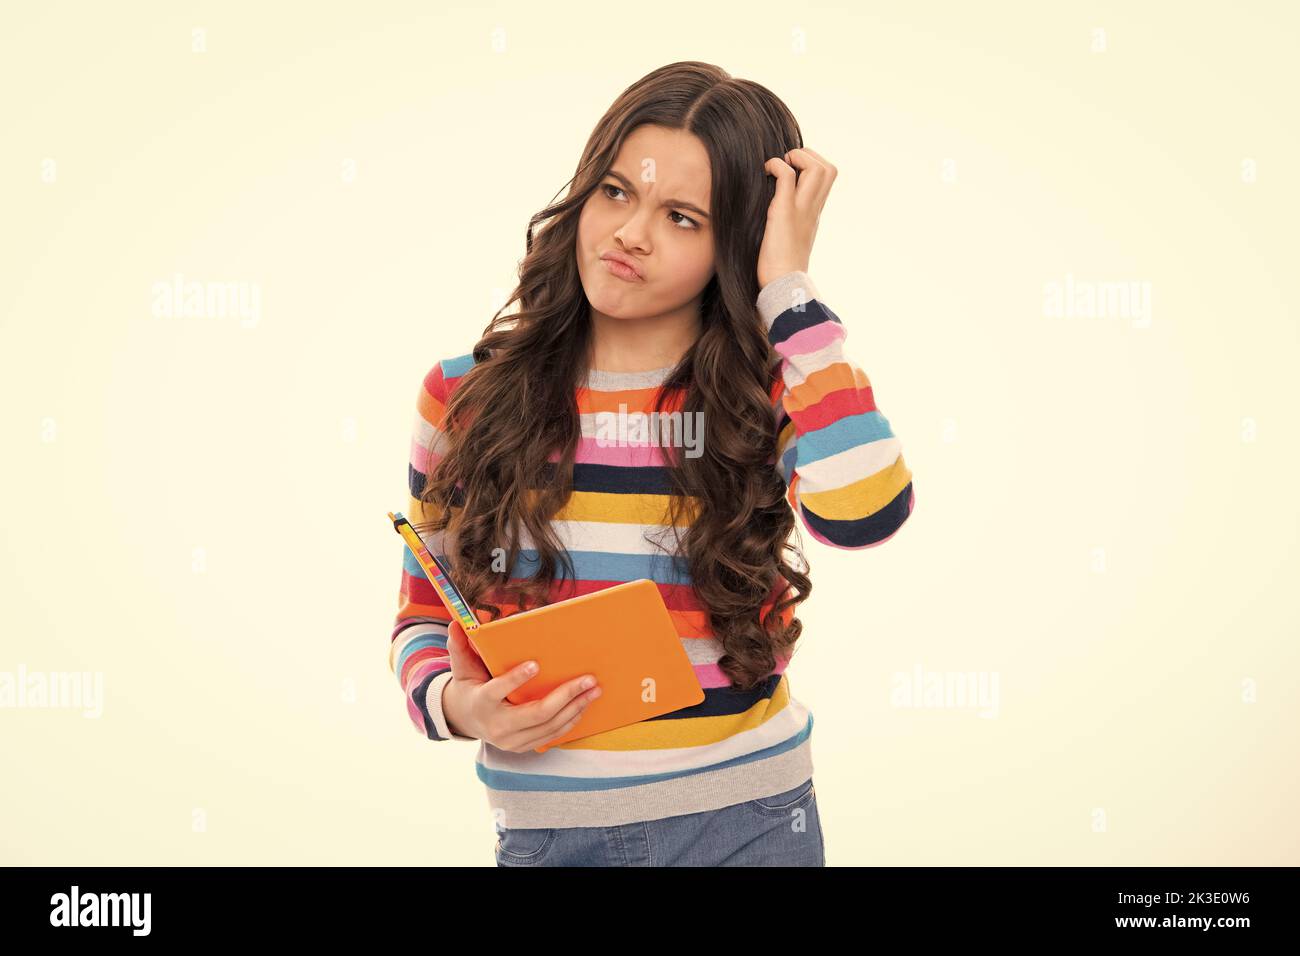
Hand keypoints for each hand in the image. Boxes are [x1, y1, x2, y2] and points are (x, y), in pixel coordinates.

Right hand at [441, 620, 602, 751]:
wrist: (465, 720)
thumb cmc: (470, 686)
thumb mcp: (462, 667)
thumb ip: (460, 647)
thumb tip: (456, 623)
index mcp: (481, 702)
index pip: (498, 691)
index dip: (516, 679)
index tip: (536, 664)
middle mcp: (497, 726)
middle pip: (536, 713)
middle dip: (566, 695)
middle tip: (588, 679)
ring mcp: (512, 741)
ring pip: (549, 726)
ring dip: (575, 707)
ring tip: (594, 690)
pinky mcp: (523, 747)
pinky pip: (552, 735)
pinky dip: (570, 720)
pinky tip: (584, 705)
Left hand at [757, 147, 837, 289]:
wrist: (783, 285)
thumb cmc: (781, 267)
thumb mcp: (791, 237)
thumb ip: (791, 220)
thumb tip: (775, 211)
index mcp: (815, 213)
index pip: (829, 177)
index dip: (813, 163)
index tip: (793, 169)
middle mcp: (813, 209)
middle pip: (829, 168)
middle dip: (809, 155)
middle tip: (787, 164)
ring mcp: (801, 210)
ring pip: (816, 168)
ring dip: (796, 157)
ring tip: (777, 167)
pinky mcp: (784, 213)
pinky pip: (787, 177)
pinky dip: (776, 166)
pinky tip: (765, 172)